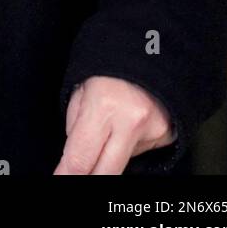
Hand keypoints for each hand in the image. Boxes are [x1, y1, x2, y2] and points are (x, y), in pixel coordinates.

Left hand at [53, 75, 175, 174]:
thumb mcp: (81, 90)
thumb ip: (75, 128)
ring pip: (122, 164)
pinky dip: (130, 144)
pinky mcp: (166, 136)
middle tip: (78, 171)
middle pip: (105, 174)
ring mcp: (152, 132)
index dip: (65, 175)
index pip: (80, 159)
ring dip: (111, 154)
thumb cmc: (108, 66)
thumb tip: (73, 161)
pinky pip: (139, 152)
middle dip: (88, 177)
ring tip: (111, 124)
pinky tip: (128, 122)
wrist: (151, 48)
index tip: (59, 179)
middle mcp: (131, 123)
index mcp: (103, 106)